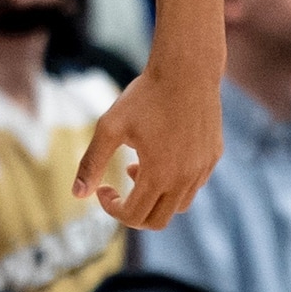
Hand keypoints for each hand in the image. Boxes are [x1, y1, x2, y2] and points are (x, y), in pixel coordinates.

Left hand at [74, 64, 226, 235]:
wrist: (187, 69)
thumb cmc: (145, 95)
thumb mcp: (110, 126)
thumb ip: (91, 162)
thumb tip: (77, 195)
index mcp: (159, 174)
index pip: (133, 216)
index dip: (112, 208)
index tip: (103, 189)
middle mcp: (185, 178)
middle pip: (158, 221)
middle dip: (134, 213)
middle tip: (120, 192)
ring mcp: (203, 169)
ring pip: (178, 206)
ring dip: (155, 197)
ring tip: (139, 168)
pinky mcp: (213, 157)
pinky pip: (194, 185)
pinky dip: (174, 183)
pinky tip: (161, 156)